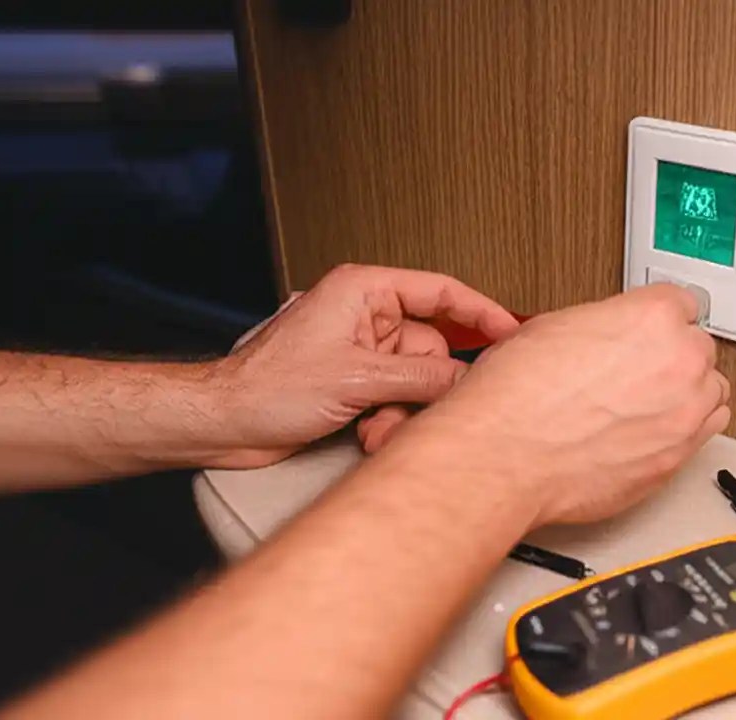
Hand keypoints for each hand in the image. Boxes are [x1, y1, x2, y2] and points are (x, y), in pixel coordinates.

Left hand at [210, 264, 518, 467]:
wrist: (222, 424)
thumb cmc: (265, 387)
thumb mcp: (357, 379)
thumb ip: (422, 376)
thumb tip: (469, 378)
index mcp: (364, 291)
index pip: (441, 292)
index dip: (482, 312)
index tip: (513, 333)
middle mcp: (364, 316)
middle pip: (433, 346)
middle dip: (427, 384)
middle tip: (422, 407)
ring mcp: (360, 351)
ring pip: (416, 379)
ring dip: (403, 409)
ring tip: (375, 427)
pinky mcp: (355, 383)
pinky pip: (397, 397)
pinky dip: (389, 418)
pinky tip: (367, 432)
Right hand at [407, 283, 729, 526]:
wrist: (505, 456)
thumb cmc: (516, 397)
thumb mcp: (554, 328)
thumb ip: (602, 328)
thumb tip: (606, 338)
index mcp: (652, 317)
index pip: (683, 303)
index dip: (659, 318)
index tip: (652, 330)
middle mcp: (679, 361)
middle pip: (700, 346)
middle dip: (673, 356)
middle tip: (640, 370)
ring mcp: (685, 412)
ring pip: (712, 390)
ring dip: (688, 392)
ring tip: (652, 401)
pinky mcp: (679, 457)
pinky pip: (706, 433)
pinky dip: (687, 430)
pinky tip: (658, 428)